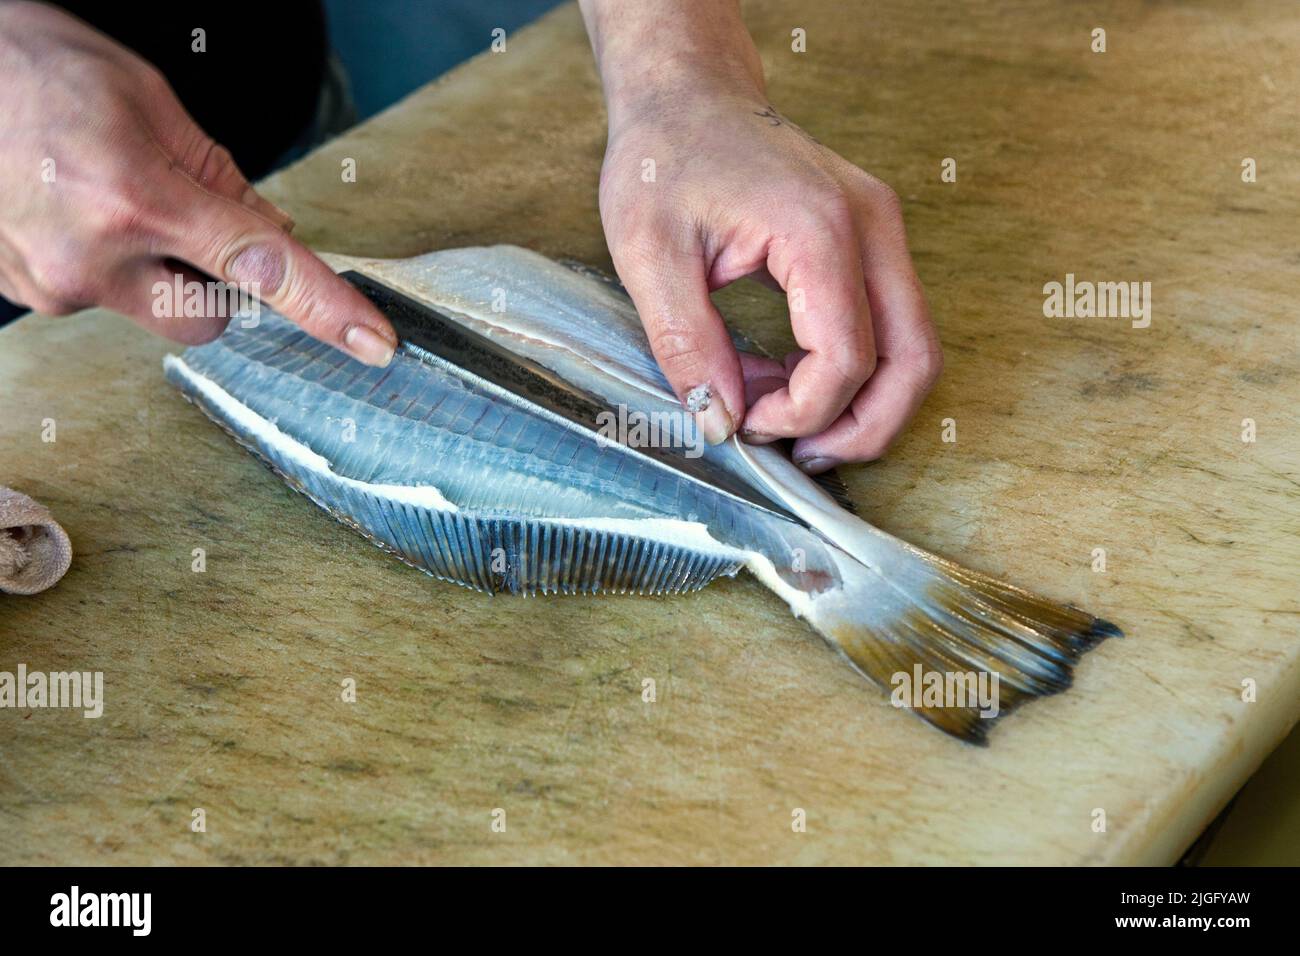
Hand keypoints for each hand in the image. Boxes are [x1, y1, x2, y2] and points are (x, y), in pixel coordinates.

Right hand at [0, 2, 394, 362]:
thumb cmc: (34, 67)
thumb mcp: (147, 100)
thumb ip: (220, 176)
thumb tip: (274, 231)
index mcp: (134, 197)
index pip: (259, 268)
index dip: (326, 308)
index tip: (375, 343)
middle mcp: (91, 258)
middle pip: (208, 318)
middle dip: (217, 282)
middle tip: (183, 215)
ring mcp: (52, 287)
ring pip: (157, 312)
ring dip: (159, 270)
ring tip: (109, 199)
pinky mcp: (27, 297)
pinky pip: (105, 299)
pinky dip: (112, 265)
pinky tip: (75, 212)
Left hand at [583, 1, 941, 471]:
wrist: (690, 97)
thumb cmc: (666, 160)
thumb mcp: (648, 254)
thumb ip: (685, 343)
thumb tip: (719, 421)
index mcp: (818, 230)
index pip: (847, 359)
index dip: (802, 414)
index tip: (745, 423)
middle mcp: (871, 228)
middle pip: (913, 362)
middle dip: (862, 428)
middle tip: (798, 455)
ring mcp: (883, 232)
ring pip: (913, 350)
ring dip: (863, 404)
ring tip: (786, 420)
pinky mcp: (874, 241)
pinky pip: (889, 326)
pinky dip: (852, 370)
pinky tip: (786, 379)